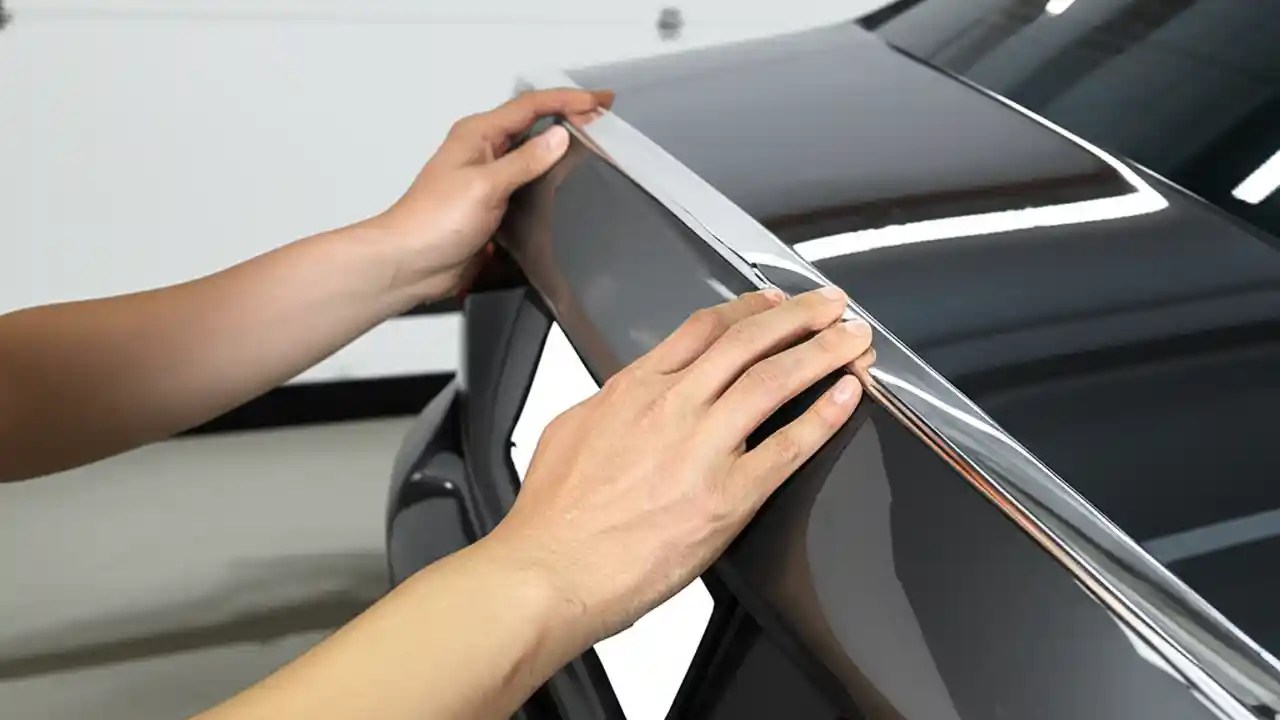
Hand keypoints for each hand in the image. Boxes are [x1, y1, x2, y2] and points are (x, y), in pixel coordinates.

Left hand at [367, 88, 612, 301]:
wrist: (410, 264)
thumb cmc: (434, 221)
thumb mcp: (485, 186)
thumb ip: (525, 161)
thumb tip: (560, 137)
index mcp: (478, 134)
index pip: (530, 106)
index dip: (568, 100)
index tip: (600, 101)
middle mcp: (484, 151)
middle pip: (532, 124)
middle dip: (568, 116)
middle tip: (603, 117)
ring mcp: (488, 179)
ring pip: (532, 154)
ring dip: (560, 148)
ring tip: (594, 146)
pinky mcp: (493, 206)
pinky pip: (528, 185)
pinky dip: (549, 179)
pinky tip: (568, 186)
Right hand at [486, 288, 874, 644]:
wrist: (551, 569)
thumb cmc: (554, 516)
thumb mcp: (570, 431)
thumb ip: (611, 404)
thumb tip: (629, 395)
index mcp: (635, 389)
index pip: (703, 329)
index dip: (747, 308)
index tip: (770, 302)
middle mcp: (673, 407)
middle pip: (749, 341)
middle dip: (799, 315)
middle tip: (832, 305)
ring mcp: (703, 449)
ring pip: (776, 379)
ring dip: (823, 352)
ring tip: (854, 339)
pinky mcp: (728, 496)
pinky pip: (789, 446)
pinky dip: (824, 416)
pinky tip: (847, 396)